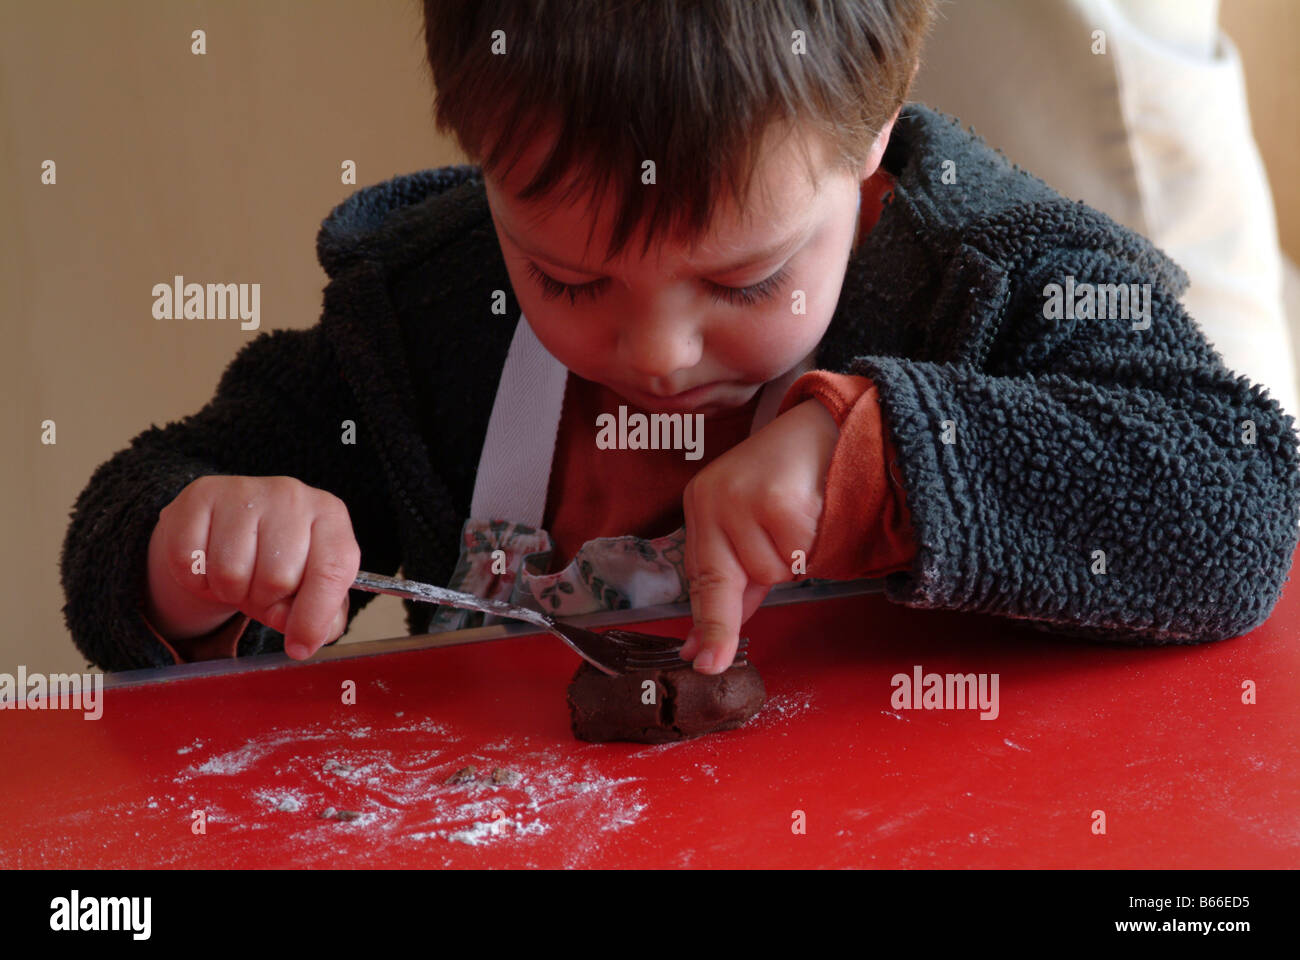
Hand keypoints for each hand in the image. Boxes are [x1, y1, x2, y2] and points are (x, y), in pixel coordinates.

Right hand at [145, 475, 361, 659]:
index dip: (314, 616)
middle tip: (260, 589)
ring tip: (237, 575)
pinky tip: (209, 563)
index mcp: (330, 517)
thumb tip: (306, 639)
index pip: (331, 571)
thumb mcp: (307, 587)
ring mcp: (246, 490)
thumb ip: (321, 616)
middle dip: (265, 600)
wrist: (224, 526)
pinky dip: (196, 578)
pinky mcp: (201, 495)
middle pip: (277, 578)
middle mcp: (293, 495)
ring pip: (231, 572)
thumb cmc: (274, 560)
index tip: (300, 646)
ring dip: (229, 591)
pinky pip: (190, 561)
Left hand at [680, 398, 838, 672]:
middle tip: (777, 553)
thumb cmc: (792, 480)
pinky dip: (818, 542)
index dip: (710, 625)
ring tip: (807, 514)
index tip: (704, 663)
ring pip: (776, 571)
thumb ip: (734, 588)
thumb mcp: (752, 528)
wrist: (834, 423)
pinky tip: (821, 508)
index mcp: (701, 506)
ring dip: (799, 555)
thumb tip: (704, 647)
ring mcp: (741, 499)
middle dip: (765, 579)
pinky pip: (802, 555)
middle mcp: (713, 501)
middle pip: (741, 581)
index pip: (702, 580)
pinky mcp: (778, 501)